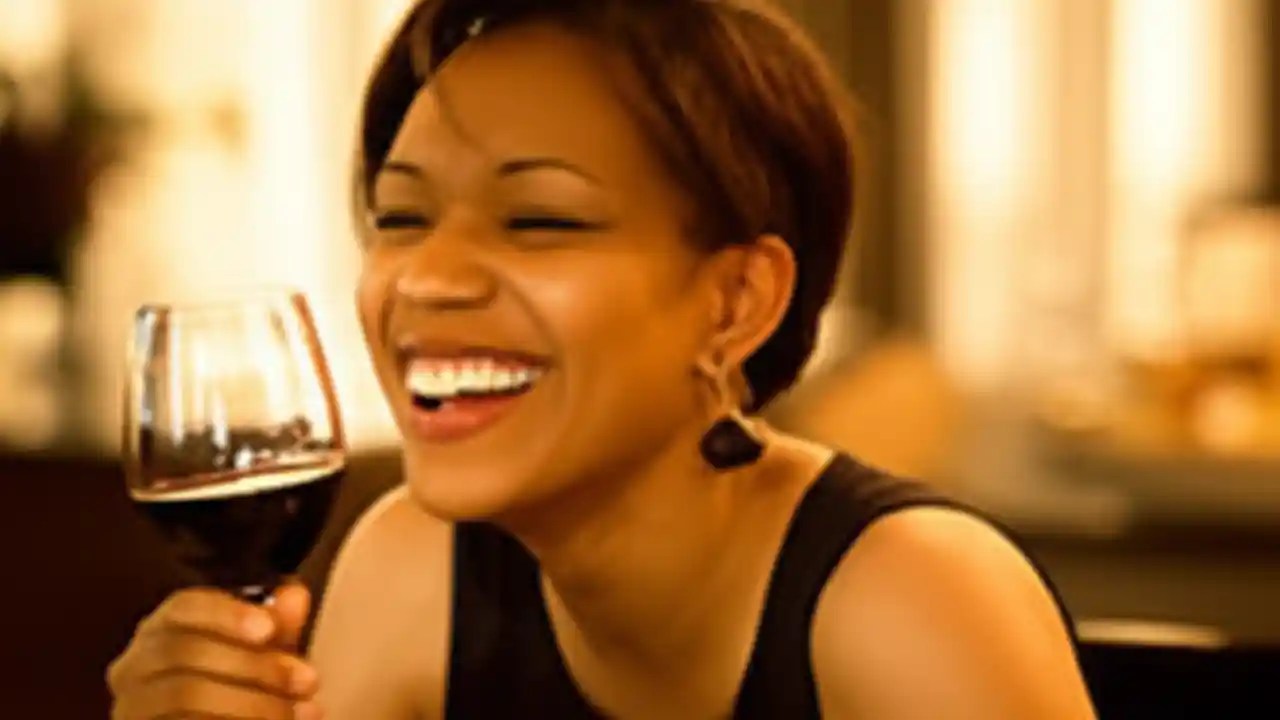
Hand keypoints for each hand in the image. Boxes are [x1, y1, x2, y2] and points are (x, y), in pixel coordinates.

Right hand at [107, 581, 321, 719]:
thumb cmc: (236, 698)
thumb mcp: (260, 662)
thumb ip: (276, 631)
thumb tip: (295, 594)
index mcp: (160, 633)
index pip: (183, 607)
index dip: (226, 613)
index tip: (269, 627)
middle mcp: (133, 669)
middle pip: (185, 651)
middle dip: (255, 664)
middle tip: (309, 679)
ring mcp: (131, 710)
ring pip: (186, 695)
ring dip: (254, 703)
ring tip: (302, 711)